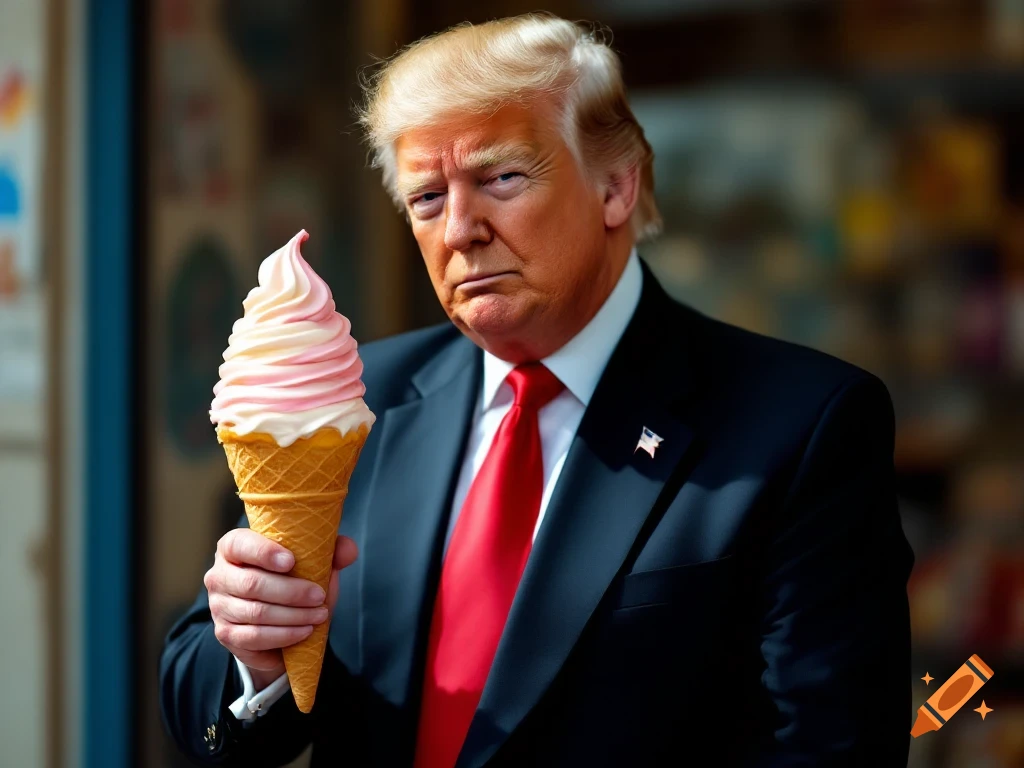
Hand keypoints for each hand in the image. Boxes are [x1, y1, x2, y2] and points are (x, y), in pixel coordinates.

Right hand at [204, 529, 358, 688]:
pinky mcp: (225, 634)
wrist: (274, 620)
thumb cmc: (291, 579)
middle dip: (291, 591)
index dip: (264, 552)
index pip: (240, 544)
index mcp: (233, 547)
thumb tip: (348, 549)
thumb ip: (330, 551)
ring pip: (256, 613)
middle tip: (320, 595)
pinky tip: (305, 631)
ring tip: (320, 614)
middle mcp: (219, 574)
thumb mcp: (311, 561)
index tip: (292, 561)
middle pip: (252, 584)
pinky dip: (284, 635)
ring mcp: (219, 606)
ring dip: (293, 616)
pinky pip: (255, 637)